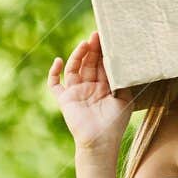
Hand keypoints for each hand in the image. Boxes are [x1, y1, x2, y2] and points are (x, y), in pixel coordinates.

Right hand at [48, 33, 132, 153]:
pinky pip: (54, 84)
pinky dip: (54, 72)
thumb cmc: (115, 123)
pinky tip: (59, 61)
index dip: (103, 52)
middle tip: (96, 35)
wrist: (101, 141)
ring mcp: (76, 92)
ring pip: (74, 68)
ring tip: (84, 44)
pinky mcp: (65, 99)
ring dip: (78, 55)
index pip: (102, 65)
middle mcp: (89, 87)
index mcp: (104, 87)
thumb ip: (120, 80)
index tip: (106, 38)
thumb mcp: (124, 98)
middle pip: (88, 63)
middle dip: (92, 49)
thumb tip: (118, 61)